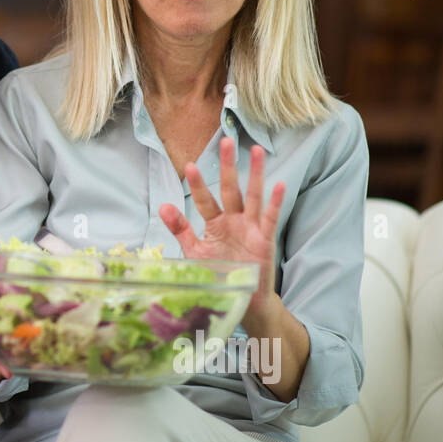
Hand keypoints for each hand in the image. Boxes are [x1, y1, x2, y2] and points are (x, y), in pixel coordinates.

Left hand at [158, 137, 284, 326]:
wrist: (242, 301)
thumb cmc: (219, 275)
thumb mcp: (195, 252)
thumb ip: (181, 230)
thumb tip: (164, 205)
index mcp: (216, 224)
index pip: (205, 200)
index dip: (198, 184)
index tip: (189, 165)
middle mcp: (234, 221)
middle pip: (231, 189)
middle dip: (228, 166)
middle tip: (225, 140)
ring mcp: (251, 229)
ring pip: (253, 196)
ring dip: (255, 174)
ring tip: (255, 150)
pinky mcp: (266, 241)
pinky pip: (271, 218)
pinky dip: (275, 202)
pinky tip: (279, 184)